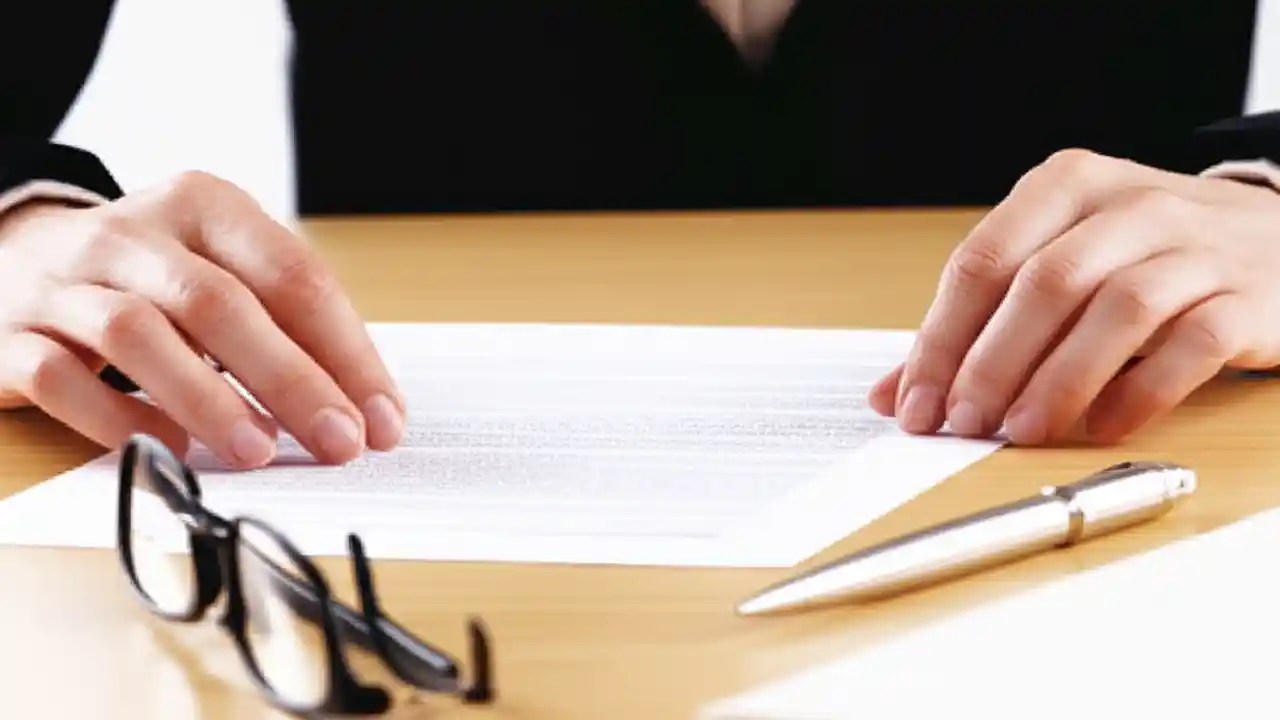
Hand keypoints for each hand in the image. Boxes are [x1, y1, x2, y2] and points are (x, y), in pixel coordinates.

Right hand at [0, 171, 404, 466]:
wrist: (10, 253)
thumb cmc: (148, 276)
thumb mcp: (218, 268)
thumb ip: (284, 323)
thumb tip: (362, 408)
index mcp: (205, 208)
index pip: (293, 276)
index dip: (347, 353)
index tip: (382, 420)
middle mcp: (135, 235)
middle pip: (223, 304)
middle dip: (291, 380)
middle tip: (338, 442)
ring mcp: (67, 282)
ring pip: (140, 334)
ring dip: (208, 398)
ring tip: (260, 451)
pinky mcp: (12, 334)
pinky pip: (60, 377)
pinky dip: (117, 418)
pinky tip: (166, 448)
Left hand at [869, 149, 1279, 444]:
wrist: (1275, 239)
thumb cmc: (1144, 257)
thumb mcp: (1060, 265)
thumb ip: (978, 325)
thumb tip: (893, 394)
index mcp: (1065, 187)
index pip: (983, 261)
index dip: (941, 339)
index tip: (915, 404)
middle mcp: (1129, 206)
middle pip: (1044, 283)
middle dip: (992, 362)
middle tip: (964, 422)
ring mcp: (1194, 248)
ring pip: (1117, 310)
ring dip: (1060, 379)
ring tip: (1021, 431)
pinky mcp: (1246, 297)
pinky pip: (1191, 345)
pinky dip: (1141, 391)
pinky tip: (1103, 426)